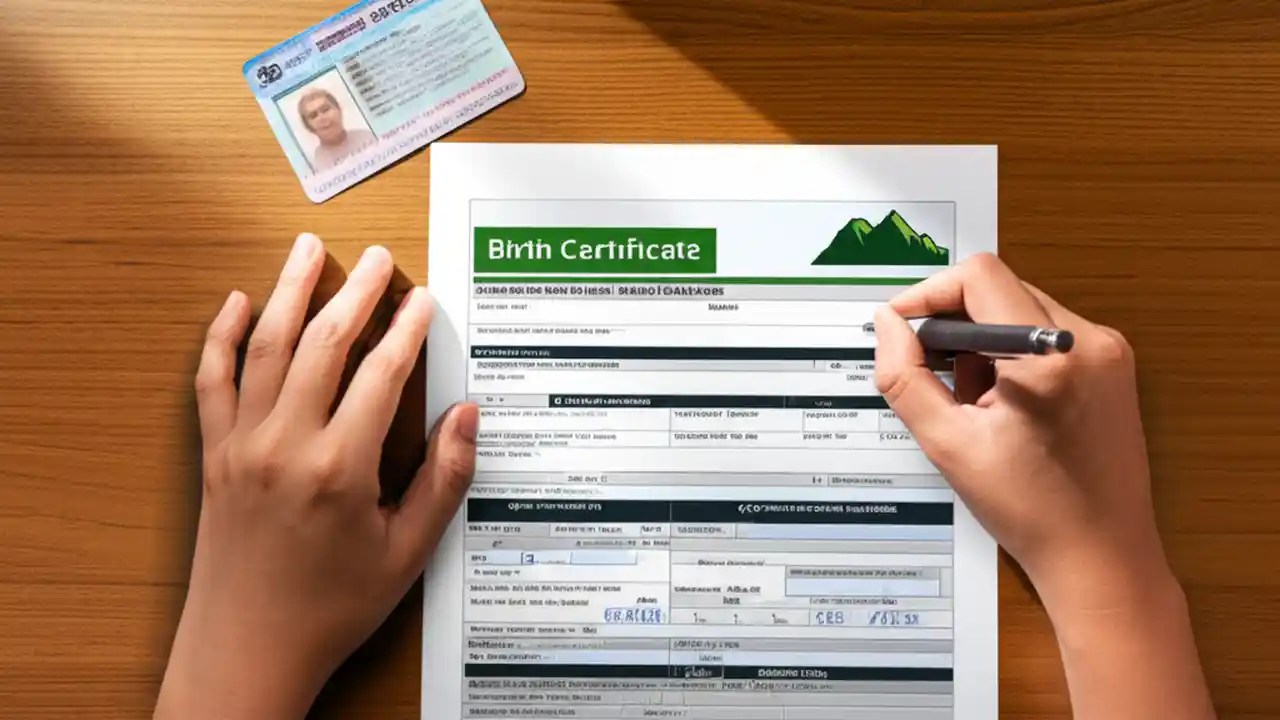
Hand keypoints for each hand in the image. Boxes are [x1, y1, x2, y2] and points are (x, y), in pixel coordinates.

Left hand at [155, 234, 477, 718]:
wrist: (247, 650)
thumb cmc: (330, 608)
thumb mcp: (407, 553)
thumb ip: (443, 481)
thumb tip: (468, 417)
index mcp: (339, 468)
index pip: (381, 374)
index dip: (407, 330)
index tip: (423, 301)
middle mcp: (285, 445)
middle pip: (323, 343)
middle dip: (356, 293)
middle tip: (378, 259)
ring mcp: (242, 445)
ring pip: (266, 346)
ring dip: (290, 291)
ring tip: (309, 250)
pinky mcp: (213, 454)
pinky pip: (211, 380)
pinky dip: (222, 336)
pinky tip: (239, 302)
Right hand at [873, 253, 1167, 610]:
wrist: (1101, 555)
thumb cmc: (1035, 511)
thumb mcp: (949, 444)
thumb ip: (906, 377)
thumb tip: (888, 325)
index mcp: (1051, 356)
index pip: (979, 276)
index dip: (929, 294)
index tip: (902, 328)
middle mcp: (1089, 341)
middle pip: (999, 288)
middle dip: (955, 326)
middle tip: (937, 378)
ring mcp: (1108, 352)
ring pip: (1020, 310)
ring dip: (984, 344)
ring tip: (980, 406)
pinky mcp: (1112, 366)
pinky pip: (1047, 334)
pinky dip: (1014, 357)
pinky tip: (1008, 408)